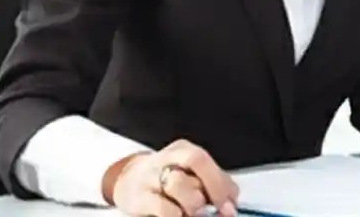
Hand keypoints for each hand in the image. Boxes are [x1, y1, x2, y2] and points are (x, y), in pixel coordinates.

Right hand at [105, 139, 238, 216]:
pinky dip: (176, 215)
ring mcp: (149, 179)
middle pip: (191, 167)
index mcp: (182, 150)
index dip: (218, 183)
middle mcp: (164, 159)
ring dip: (191, 205)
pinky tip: (178, 215)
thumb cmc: (168, 179)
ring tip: (191, 212)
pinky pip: (163, 209)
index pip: (202, 159)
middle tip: (209, 210)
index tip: (229, 206)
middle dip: (206, 192)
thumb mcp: (193, 174)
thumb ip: (216, 183)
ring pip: (176, 185)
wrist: (127, 183)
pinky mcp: (138, 200)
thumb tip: (232, 202)